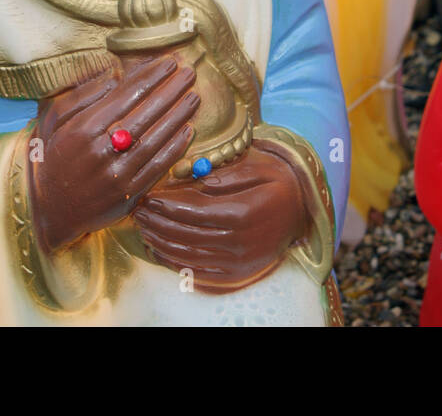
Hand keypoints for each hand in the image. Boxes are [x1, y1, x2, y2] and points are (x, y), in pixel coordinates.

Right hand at [28, 57, 199, 251]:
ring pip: (156, 139)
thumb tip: (113, 77)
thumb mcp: (51, 122)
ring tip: (194, 97)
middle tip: (189, 73)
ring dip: (178, 116)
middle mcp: (101, 151)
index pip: (126, 96)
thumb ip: (80, 97)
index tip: (168, 62)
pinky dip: (175, 148)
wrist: (46, 210)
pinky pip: (157, 167)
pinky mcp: (128, 195)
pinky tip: (188, 130)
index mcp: (82, 129)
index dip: (150, 77)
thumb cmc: (48, 158)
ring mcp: (116, 175)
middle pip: (145, 114)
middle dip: (170, 90)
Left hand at [133, 144, 308, 291]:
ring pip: (188, 255)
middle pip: (185, 235)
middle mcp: (239, 242)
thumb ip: (228, 175)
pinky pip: (198, 273)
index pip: (192, 212)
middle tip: (137, 212)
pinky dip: (175, 263)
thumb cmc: (279, 183)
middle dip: (156, 223)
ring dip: (160, 243)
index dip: (165, 206)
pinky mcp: (237, 274)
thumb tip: (198, 181)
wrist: (304, 212)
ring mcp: (238, 262)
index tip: (146, 197)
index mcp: (243, 213)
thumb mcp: (261, 168)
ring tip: (143, 229)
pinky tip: (160, 250)